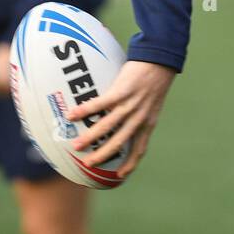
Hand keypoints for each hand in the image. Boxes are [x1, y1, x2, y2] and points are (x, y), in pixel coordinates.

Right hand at [64, 61, 176, 177]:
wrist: (161, 59)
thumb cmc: (156, 78)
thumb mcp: (152, 101)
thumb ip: (141, 111)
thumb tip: (125, 117)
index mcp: (149, 122)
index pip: (140, 148)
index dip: (131, 164)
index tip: (120, 175)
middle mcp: (139, 117)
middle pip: (119, 143)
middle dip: (103, 155)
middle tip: (88, 164)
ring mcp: (130, 105)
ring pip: (107, 126)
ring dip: (90, 137)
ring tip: (76, 145)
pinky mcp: (121, 91)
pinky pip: (100, 104)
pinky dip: (85, 110)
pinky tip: (72, 115)